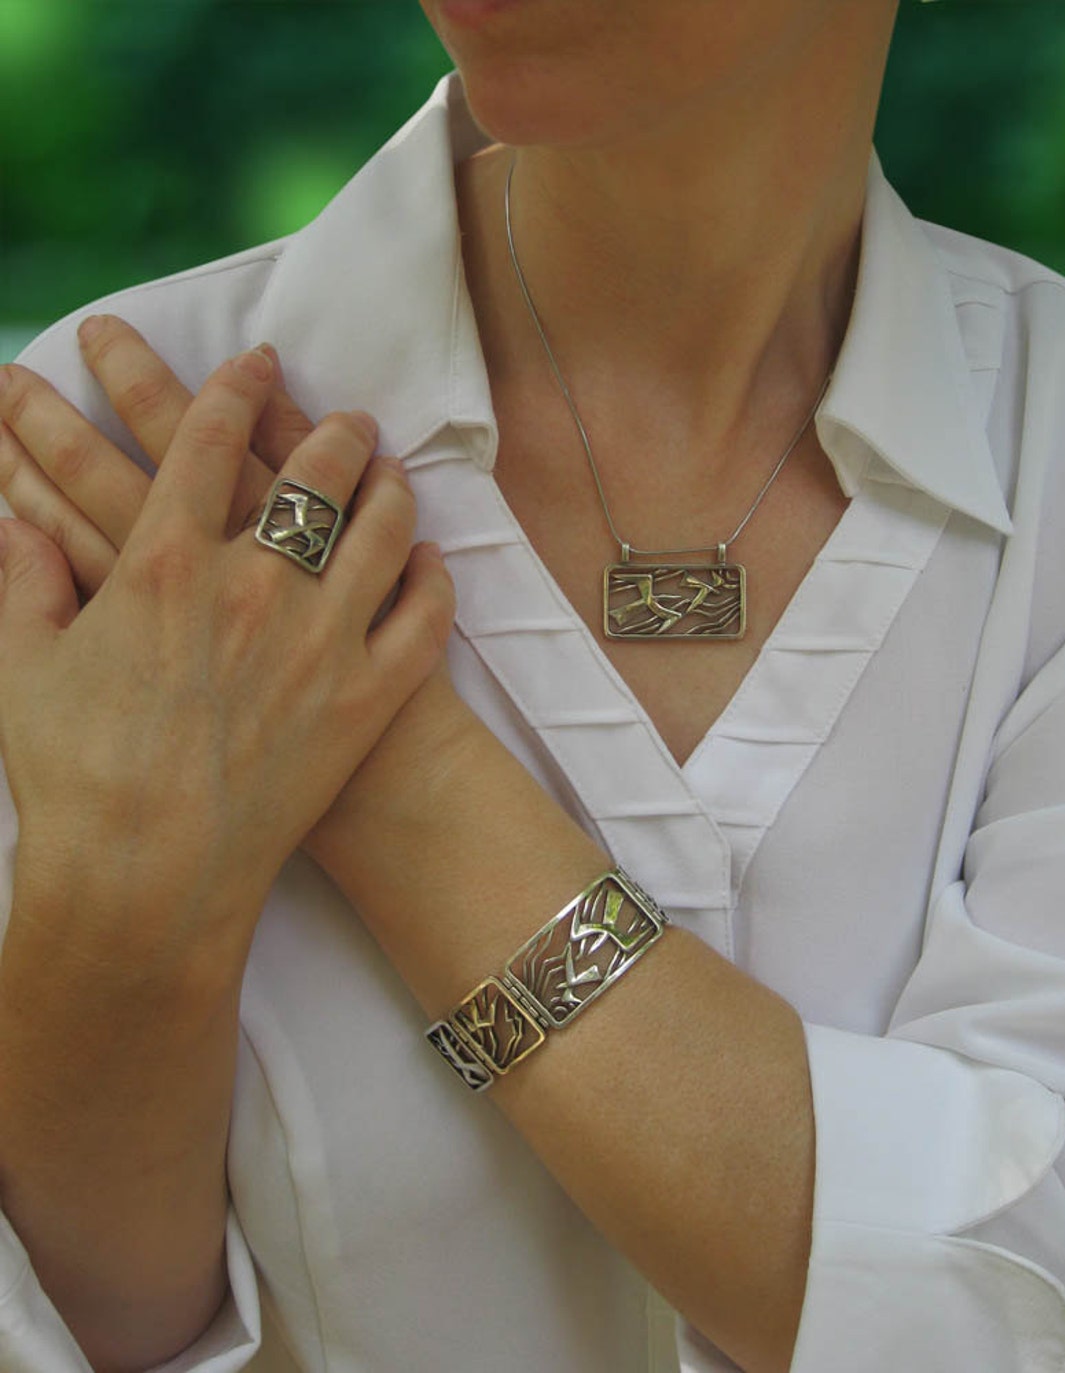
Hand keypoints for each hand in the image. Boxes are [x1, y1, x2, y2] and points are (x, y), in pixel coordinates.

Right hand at [0, 328, 454, 975]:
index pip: (210, 440)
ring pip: (382, 532)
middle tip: (350, 420)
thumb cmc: (74, 776)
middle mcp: (255, 584)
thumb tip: (8, 520)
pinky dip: (433, 582)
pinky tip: (432, 561)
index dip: (233, 388)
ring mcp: (322, 640)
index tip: (254, 362)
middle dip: (337, 431)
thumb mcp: (22, 666)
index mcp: (165, 562)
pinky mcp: (367, 700)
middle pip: (317, 473)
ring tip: (395, 473)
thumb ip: (18, 580)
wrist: (146, 880)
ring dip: (392, 490)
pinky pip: (423, 621)